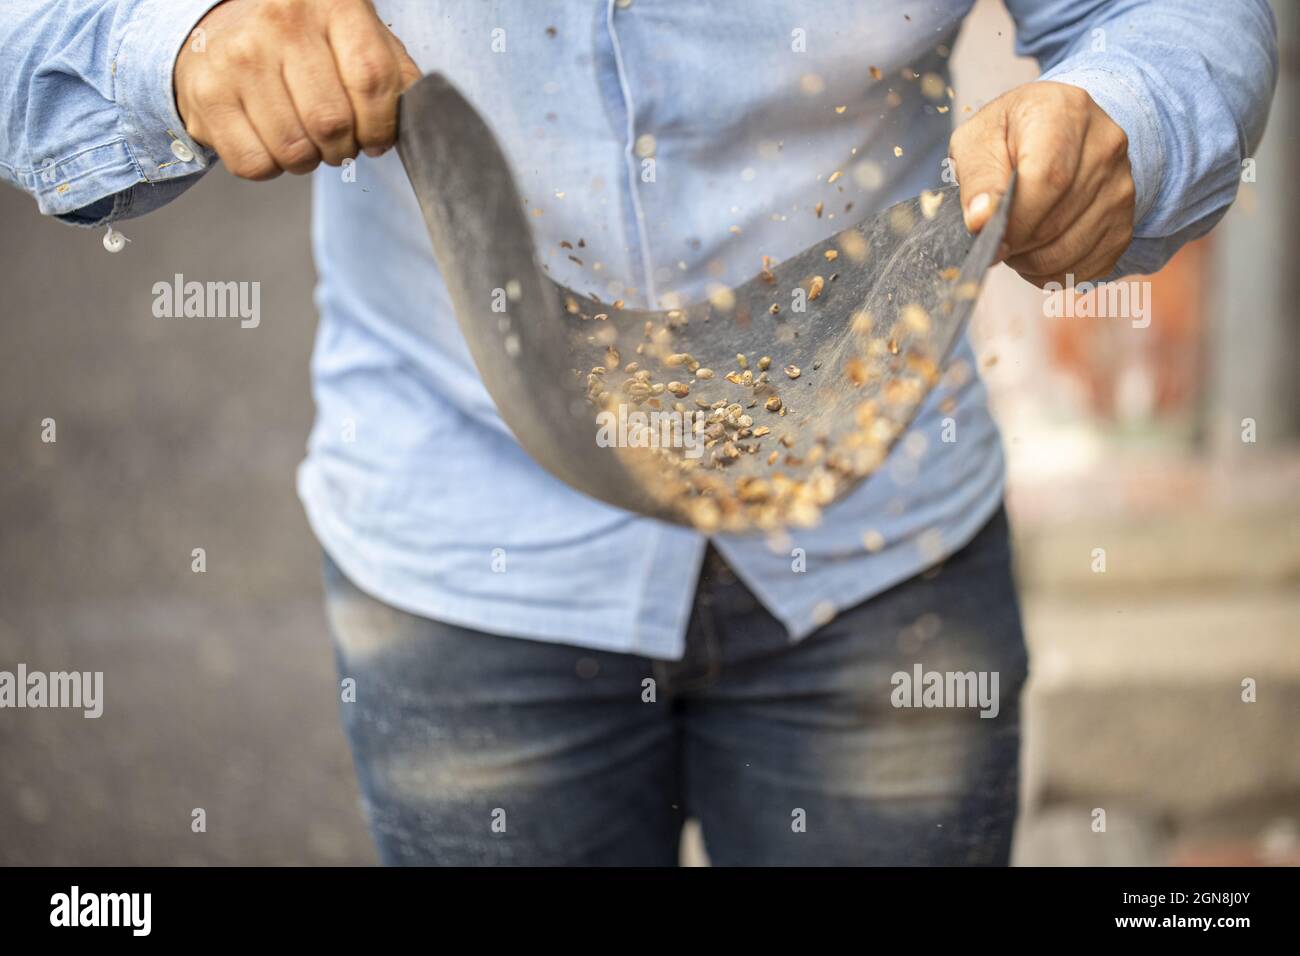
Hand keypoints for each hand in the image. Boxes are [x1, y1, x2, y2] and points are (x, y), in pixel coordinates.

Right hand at [174, 0, 421, 180]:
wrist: (221, 31)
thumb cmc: (306, 43)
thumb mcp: (357, 38)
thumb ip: (395, 72)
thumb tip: (425, 114)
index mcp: (332, 2)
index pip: (372, 80)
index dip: (381, 126)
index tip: (377, 139)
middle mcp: (281, 21)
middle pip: (331, 122)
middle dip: (344, 149)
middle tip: (338, 143)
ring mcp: (239, 56)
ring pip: (294, 149)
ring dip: (308, 161)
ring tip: (304, 139)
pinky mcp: (207, 92)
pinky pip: (255, 163)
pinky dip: (271, 168)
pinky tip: (270, 140)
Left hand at [948, 81, 1135, 285]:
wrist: (1055, 134)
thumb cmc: (1007, 138)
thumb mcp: (977, 142)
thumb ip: (977, 180)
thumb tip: (981, 221)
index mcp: (1066, 112)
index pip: (1049, 178)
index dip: (1015, 220)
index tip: (991, 238)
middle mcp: (1105, 145)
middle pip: (1056, 220)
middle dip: (1017, 243)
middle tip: (996, 238)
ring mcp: (1122, 185)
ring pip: (1069, 251)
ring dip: (1031, 261)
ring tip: (1016, 239)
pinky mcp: (1125, 222)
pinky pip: (1085, 268)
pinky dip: (1052, 272)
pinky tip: (1038, 248)